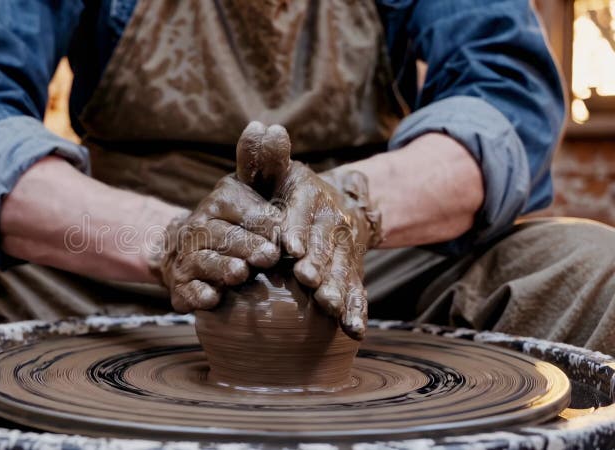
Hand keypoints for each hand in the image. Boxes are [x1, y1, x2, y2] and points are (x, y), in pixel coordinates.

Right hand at [154, 123, 282, 311]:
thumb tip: (269, 127)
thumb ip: (265, 162)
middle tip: (269, 255)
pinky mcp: (183, 286)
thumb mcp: (252, 188)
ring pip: (205, 262)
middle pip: (224, 236)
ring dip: (223, 268)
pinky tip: (213, 299)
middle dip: (247, 245)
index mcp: (221, 200)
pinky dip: (199, 294)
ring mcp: (189, 257)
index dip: (263, 220)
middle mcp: (200, 225)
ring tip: (241, 274)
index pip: (242, 206)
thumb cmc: (238, 218)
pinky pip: (189, 290)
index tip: (282, 232)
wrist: (189, 249)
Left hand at [252, 123, 380, 339]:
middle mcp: (332, 222)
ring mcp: (345, 249)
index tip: (290, 247)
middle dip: (318, 263)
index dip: (297, 228)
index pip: (303, 211)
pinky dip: (358, 311)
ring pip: (342, 269)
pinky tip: (354, 329)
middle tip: (308, 281)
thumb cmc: (289, 192)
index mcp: (310, 197)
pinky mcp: (353, 273)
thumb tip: (261, 128)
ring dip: (338, 289)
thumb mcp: (275, 173)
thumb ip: (262, 158)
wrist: (337, 206)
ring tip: (330, 307)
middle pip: (325, 245)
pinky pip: (358, 292)